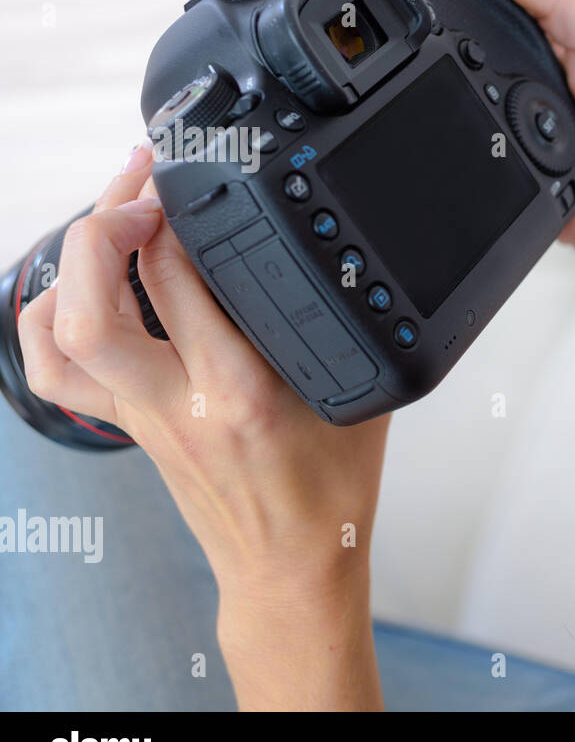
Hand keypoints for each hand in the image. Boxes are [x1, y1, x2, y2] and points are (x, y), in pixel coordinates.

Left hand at [17, 147, 388, 707]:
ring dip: (72, 262)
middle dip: (102, 223)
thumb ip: (336, 332)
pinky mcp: (129, 425)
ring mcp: (143, 416)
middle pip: (91, 305)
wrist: (293, 565)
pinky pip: (58, 367)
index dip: (176, 211)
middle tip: (141, 182)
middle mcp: (178, 401)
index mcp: (242, 390)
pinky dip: (50, 314)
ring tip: (113, 217)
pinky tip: (81, 284)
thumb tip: (333, 265)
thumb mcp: (356, 397)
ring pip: (59, 334)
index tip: (189, 176)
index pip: (183, 279)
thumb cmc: (329, 493)